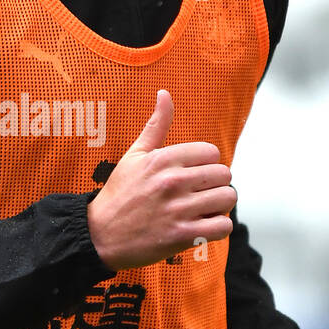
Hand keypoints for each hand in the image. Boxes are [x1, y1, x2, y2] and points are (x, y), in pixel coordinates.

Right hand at [86, 88, 236, 270]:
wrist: (101, 235)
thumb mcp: (134, 155)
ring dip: (219, 205)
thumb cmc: (119, 194)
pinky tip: (202, 225)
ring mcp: (179, 210)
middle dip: (215, 184)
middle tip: (199, 193)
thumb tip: (165, 93)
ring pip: (227, 198)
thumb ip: (156, 124)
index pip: (211, 152)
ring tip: (202, 209)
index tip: (193, 174)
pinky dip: (218, 227)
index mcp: (163, 159)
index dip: (206, 164)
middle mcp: (172, 182)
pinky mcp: (183, 235)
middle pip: (224, 175)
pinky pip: (223, 226)